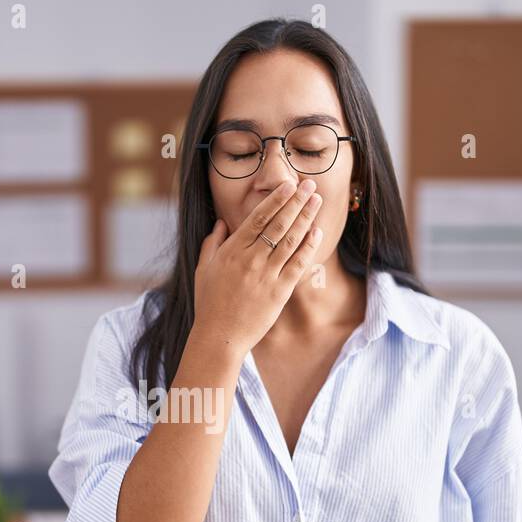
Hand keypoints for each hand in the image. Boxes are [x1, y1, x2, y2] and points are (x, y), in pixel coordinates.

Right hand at [191, 179, 323, 354]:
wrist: (219, 336)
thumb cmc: (209, 303)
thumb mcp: (204, 269)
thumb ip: (212, 243)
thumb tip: (221, 222)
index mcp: (232, 251)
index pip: (258, 218)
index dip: (276, 200)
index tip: (288, 185)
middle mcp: (251, 260)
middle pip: (278, 224)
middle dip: (296, 202)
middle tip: (310, 185)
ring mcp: (266, 275)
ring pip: (290, 240)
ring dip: (306, 218)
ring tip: (317, 201)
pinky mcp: (279, 292)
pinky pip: (297, 265)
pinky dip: (308, 247)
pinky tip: (317, 232)